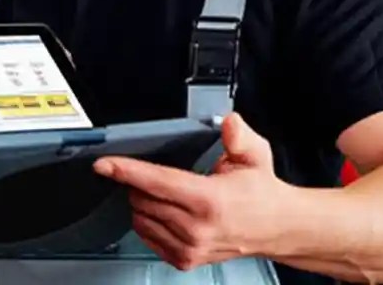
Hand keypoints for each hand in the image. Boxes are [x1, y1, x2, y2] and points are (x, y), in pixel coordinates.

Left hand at [93, 113, 292, 270]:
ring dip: (143, 203)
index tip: (104, 165)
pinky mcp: (185, 260)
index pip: (156, 182)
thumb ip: (239, 137)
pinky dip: (149, 222)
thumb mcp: (254, 156)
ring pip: (140, 219)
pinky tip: (168, 213)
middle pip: (142, 199)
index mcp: (210, 200)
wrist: (278, 228)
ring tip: (170, 195)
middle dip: (140, 183)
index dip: (126, 170)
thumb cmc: (262, 193)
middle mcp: (197, 228)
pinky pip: (147, 237)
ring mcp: (190, 248)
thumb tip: (230, 122)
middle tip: (163, 175)